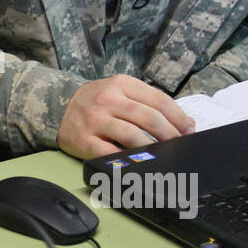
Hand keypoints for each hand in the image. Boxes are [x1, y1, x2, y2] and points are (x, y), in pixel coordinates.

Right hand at [57, 74, 195, 159]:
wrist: (57, 106)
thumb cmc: (96, 101)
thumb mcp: (120, 91)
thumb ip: (148, 103)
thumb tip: (184, 124)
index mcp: (121, 84)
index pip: (159, 100)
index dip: (179, 117)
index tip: (189, 130)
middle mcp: (108, 99)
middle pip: (149, 118)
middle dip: (171, 135)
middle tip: (180, 145)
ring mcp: (95, 120)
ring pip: (133, 136)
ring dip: (153, 148)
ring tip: (164, 154)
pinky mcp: (85, 140)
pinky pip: (112, 153)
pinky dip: (129, 160)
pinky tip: (140, 163)